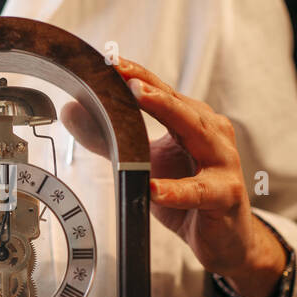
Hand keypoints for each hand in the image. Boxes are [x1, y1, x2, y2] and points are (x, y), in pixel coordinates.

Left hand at [63, 59, 285, 296]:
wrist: (225, 237)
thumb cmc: (189, 195)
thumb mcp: (145, 164)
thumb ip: (109, 140)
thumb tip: (71, 110)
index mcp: (194, 120)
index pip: (162, 91)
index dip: (136, 74)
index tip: (108, 59)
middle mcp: (213, 133)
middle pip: (179, 104)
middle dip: (151, 87)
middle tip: (122, 74)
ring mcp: (224, 162)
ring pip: (197, 133)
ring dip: (167, 114)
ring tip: (136, 99)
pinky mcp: (226, 195)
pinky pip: (199, 191)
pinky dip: (175, 190)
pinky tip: (152, 188)